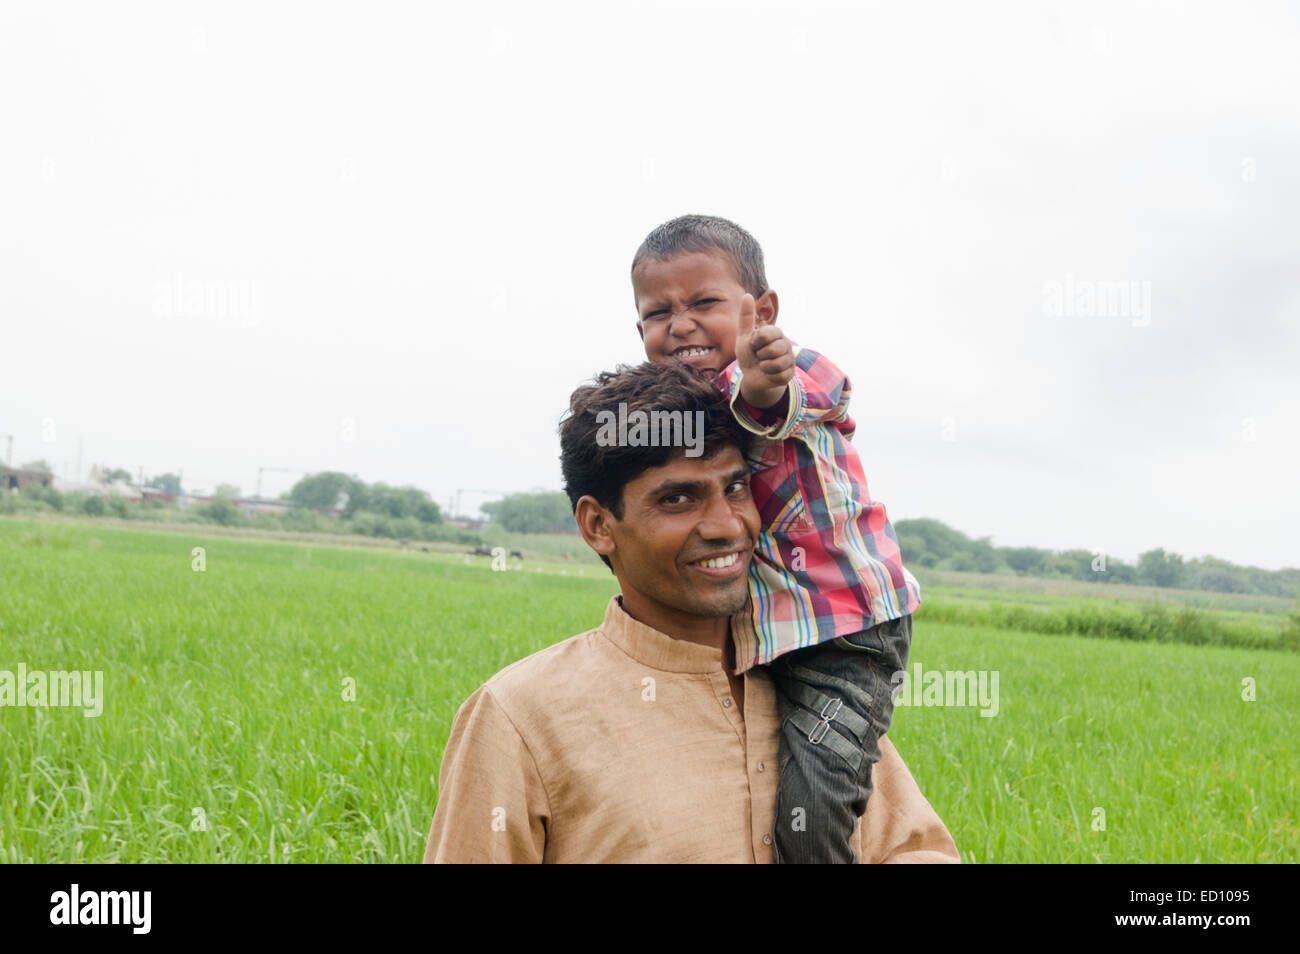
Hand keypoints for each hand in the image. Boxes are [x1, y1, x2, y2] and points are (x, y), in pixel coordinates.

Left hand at [736, 294, 793, 408]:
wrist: (752, 377)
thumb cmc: (749, 355)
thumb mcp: (744, 336)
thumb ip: (746, 317)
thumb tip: (747, 295)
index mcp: (776, 333)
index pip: (768, 334)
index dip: (756, 342)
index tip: (754, 344)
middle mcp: (786, 344)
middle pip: (774, 349)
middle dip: (760, 355)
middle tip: (759, 356)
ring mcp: (790, 359)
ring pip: (777, 363)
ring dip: (764, 366)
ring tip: (764, 365)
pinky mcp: (790, 374)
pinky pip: (779, 375)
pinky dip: (769, 376)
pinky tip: (769, 374)